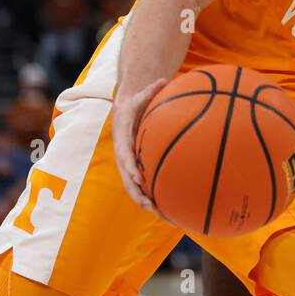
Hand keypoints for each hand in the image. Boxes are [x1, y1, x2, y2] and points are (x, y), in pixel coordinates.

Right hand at [111, 78, 168, 209]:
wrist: (124, 112)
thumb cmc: (135, 104)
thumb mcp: (140, 96)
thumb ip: (150, 90)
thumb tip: (164, 78)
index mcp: (123, 141)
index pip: (125, 156)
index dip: (130, 168)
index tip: (139, 177)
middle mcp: (124, 158)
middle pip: (128, 181)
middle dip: (139, 195)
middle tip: (152, 206)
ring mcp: (129, 167)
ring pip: (135, 190)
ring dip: (147, 203)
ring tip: (165, 216)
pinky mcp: (136, 170)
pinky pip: (144, 186)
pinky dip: (154, 198)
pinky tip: (172, 208)